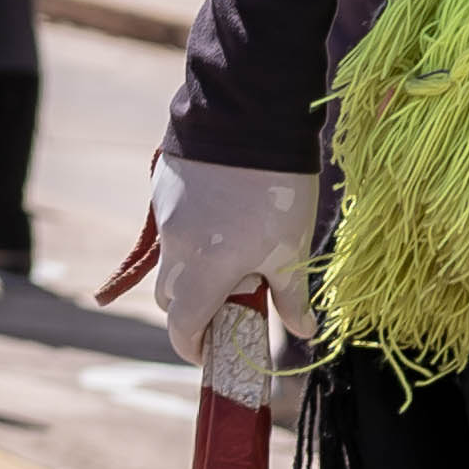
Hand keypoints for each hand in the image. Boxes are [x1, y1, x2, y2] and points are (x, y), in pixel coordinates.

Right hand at [97, 155, 325, 366]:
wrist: (246, 117)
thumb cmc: (274, 192)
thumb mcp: (290, 250)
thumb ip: (292, 297)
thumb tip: (305, 332)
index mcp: (201, 274)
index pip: (181, 329)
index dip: (194, 348)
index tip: (214, 351)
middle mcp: (173, 250)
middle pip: (170, 297)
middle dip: (194, 309)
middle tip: (233, 300)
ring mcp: (164, 217)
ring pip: (171, 259)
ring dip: (194, 267)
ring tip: (236, 249)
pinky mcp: (164, 188)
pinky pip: (172, 226)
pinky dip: (193, 234)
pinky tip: (225, 213)